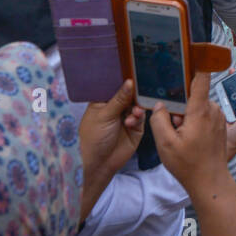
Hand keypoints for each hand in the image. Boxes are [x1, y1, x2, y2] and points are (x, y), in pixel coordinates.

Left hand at [77, 79, 145, 221]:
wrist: (101, 164)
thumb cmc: (94, 138)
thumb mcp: (104, 116)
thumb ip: (119, 99)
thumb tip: (130, 81)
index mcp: (103, 101)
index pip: (114, 85)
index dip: (122, 79)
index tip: (133, 70)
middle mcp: (116, 107)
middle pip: (129, 93)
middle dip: (134, 93)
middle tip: (140, 89)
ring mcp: (126, 116)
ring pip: (137, 104)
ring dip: (136, 107)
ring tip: (134, 113)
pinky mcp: (136, 127)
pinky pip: (141, 117)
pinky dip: (138, 117)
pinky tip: (133, 121)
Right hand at [150, 71, 226, 191]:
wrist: (210, 181)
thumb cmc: (188, 164)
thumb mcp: (165, 143)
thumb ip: (159, 118)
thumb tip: (160, 104)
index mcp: (200, 111)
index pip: (201, 79)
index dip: (199, 62)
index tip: (197, 46)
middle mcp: (213, 110)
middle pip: (193, 96)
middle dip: (181, 106)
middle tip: (173, 126)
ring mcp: (218, 118)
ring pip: (197, 107)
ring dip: (187, 116)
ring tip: (181, 136)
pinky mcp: (219, 126)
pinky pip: (204, 116)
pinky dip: (194, 123)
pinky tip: (188, 140)